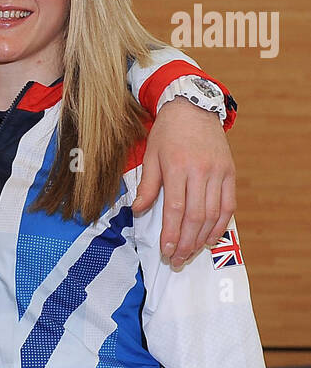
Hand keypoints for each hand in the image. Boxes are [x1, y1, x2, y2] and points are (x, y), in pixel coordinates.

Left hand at [132, 100, 235, 266]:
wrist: (194, 107)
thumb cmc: (167, 132)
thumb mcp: (150, 155)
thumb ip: (147, 185)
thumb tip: (138, 211)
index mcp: (177, 167)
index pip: (175, 209)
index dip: (172, 234)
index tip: (166, 251)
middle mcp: (200, 171)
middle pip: (196, 216)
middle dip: (186, 243)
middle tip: (178, 260)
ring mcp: (218, 172)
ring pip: (214, 214)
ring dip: (203, 238)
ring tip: (192, 253)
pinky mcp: (230, 172)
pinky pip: (228, 204)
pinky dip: (221, 224)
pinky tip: (210, 237)